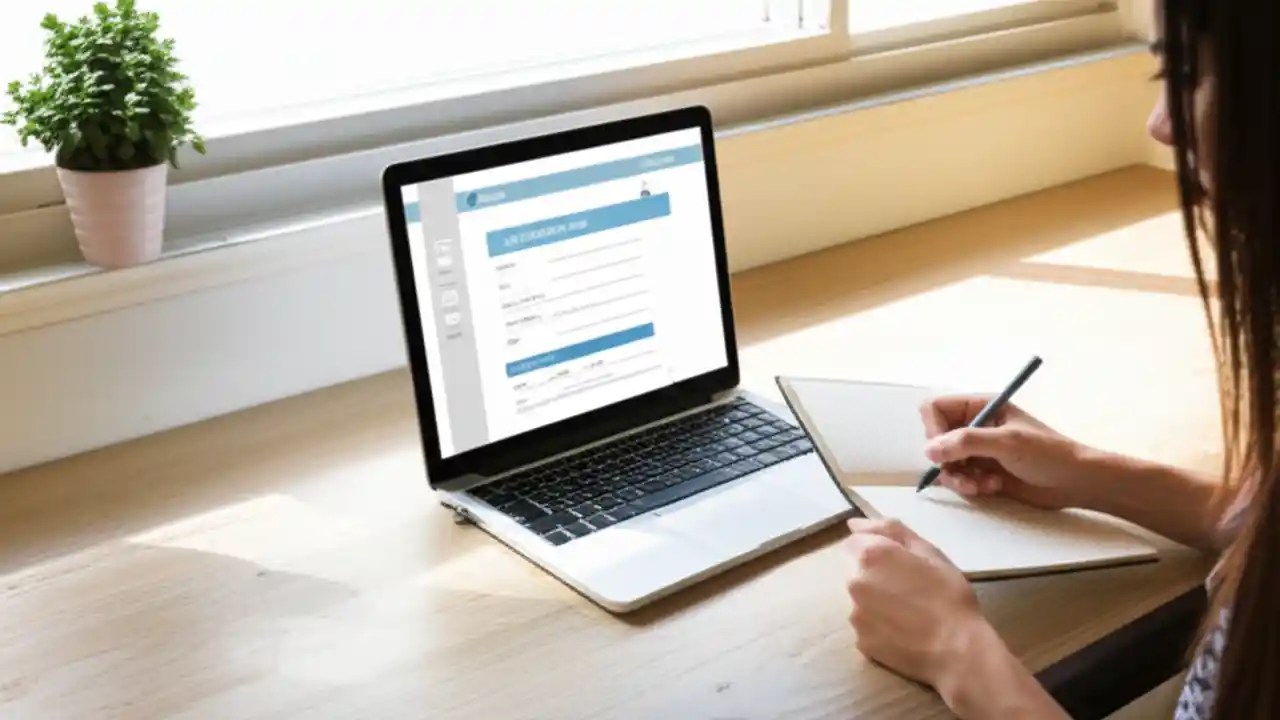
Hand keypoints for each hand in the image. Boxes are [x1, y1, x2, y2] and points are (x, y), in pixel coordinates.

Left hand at [843, 518, 988, 691]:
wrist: (957, 649)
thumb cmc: (949, 594)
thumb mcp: (928, 551)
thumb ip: (889, 530)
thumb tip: (854, 523)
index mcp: (869, 556)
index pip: (852, 543)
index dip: (874, 550)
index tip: (897, 563)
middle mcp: (853, 583)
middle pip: (853, 571)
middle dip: (873, 574)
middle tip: (907, 588)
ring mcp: (854, 615)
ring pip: (858, 599)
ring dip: (874, 600)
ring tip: (906, 612)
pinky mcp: (860, 641)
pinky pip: (865, 625)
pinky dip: (878, 625)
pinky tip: (903, 630)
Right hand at [919, 395, 1094, 509]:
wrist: (1074, 482)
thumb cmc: (1047, 454)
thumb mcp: (1007, 442)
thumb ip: (966, 442)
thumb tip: (928, 450)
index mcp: (980, 407)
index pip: (935, 408)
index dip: (933, 429)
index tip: (942, 451)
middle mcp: (974, 426)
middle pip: (935, 438)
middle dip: (947, 460)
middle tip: (964, 473)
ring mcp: (976, 451)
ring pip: (944, 463)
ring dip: (959, 477)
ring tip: (981, 485)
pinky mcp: (980, 472)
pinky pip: (958, 479)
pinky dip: (969, 486)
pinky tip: (992, 487)